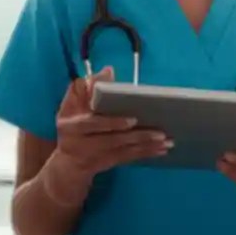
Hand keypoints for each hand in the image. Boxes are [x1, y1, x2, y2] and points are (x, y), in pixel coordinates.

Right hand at [41, 67, 171, 201]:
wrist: (68, 164)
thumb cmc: (71, 127)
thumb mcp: (70, 106)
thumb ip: (85, 87)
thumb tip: (108, 70)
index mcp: (73, 126)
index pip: (93, 124)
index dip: (113, 123)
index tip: (133, 120)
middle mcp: (84, 143)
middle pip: (114, 140)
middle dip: (139, 137)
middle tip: (160, 133)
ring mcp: (97, 156)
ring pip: (125, 151)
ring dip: (148, 146)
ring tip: (167, 141)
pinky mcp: (109, 164)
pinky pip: (130, 158)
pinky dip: (146, 153)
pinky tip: (162, 150)